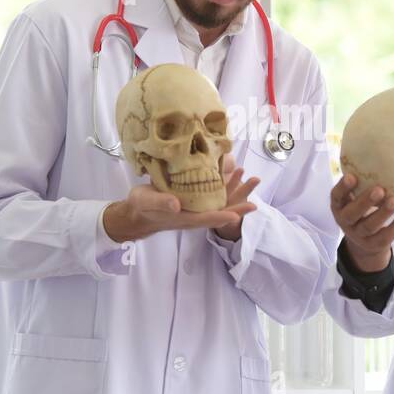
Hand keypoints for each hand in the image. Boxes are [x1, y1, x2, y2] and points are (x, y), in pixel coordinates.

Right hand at [102, 160, 257, 242]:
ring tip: (248, 185)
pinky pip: (211, 193)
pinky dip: (223, 186)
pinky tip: (232, 174)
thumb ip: (162, 203)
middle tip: (255, 205)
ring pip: (218, 203)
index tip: (238, 216)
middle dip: (236, 209)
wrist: (138, 209)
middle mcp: (194, 213)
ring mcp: (194, 207)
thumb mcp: (149, 203)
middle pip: (219, 213)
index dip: (223, 217)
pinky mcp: (192, 198)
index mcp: (185, 217)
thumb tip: (177, 204)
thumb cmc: (143, 207)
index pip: (208, 218)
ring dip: (233, 195)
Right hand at [330, 174, 393, 272]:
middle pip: (352, 214)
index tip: (352, 177)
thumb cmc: (361, 209)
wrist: (363, 240)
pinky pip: (384, 237)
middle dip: (365, 202)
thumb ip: (362, 184)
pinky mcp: (374, 244)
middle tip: (379, 190)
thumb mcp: (355, 197)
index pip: (337, 197)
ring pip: (369, 226)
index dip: (343, 188)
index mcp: (339, 206)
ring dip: (383, 213)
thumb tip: (381, 160)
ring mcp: (359, 235)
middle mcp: (346, 221)